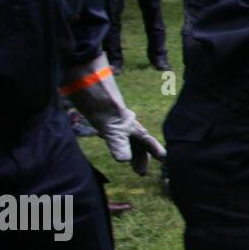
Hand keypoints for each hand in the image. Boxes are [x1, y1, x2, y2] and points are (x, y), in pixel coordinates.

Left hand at [61, 55, 166, 174]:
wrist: (83, 77)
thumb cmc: (98, 97)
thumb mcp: (108, 123)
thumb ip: (117, 141)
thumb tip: (124, 160)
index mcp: (129, 123)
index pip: (145, 140)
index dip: (155, 150)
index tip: (165, 159)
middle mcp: (122, 121)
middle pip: (135, 141)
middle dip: (140, 156)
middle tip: (140, 172)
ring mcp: (111, 117)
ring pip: (123, 136)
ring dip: (127, 148)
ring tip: (127, 159)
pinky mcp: (98, 114)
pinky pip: (110, 130)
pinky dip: (113, 138)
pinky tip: (106, 137)